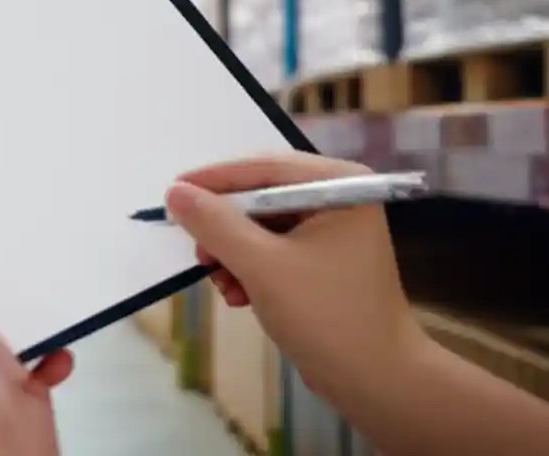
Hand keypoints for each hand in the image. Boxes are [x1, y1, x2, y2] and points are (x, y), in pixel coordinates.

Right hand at [166, 152, 424, 401]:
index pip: (264, 168)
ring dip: (233, 253)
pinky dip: (249, 268)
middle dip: (224, 226)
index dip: (214, 179)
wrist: (376, 380)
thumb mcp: (262, 266)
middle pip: (261, 196)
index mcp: (339, 185)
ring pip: (261, 226)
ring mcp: (331, 231)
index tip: (172, 192)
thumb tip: (175, 193)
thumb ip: (215, 224)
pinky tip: (238, 296)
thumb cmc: (326, 314)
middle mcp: (338, 198)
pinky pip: (272, 250)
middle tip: (197, 249)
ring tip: (220, 281)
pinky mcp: (322, 261)